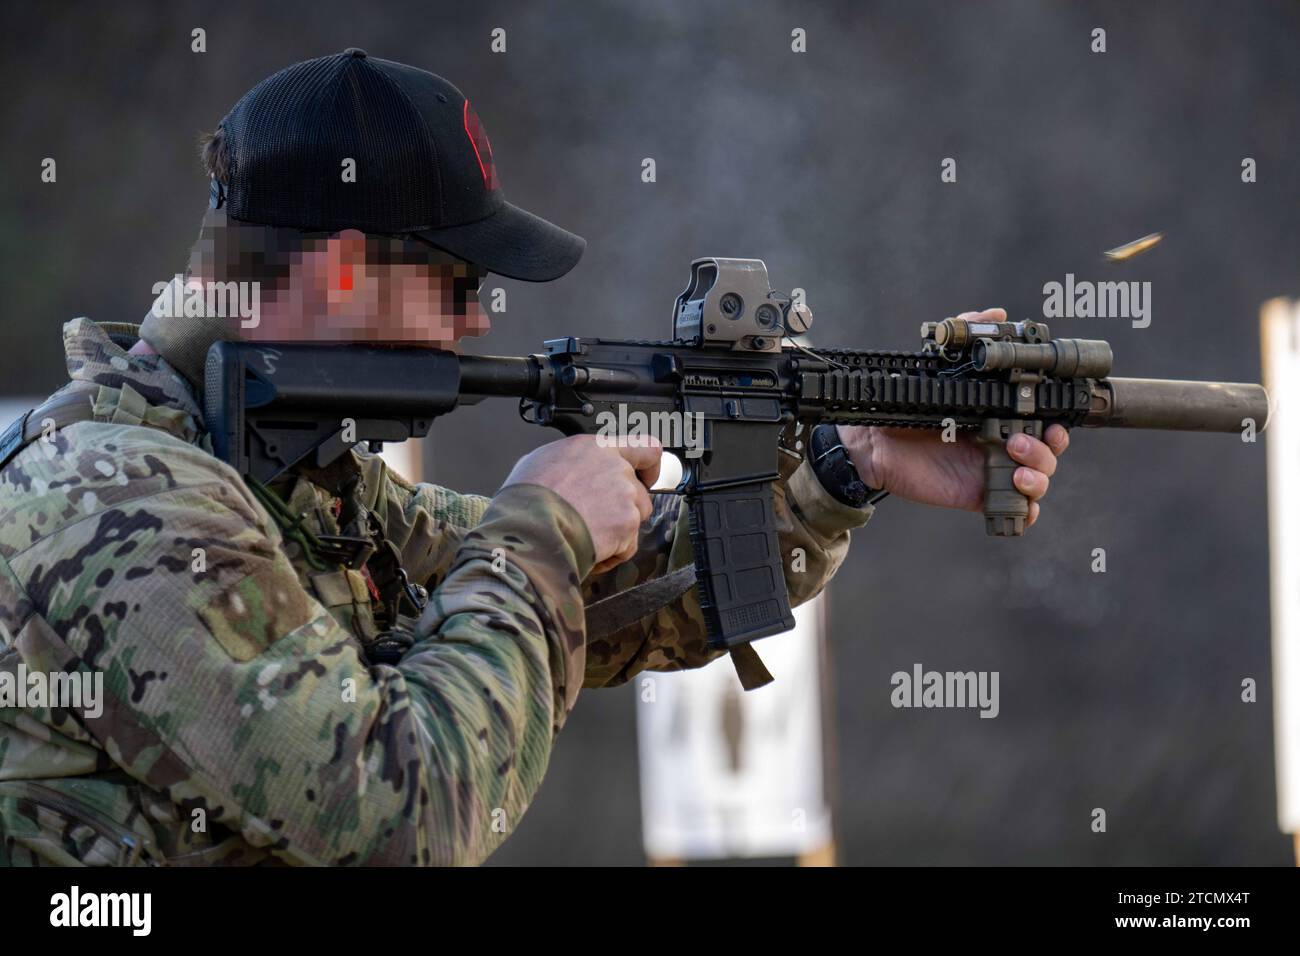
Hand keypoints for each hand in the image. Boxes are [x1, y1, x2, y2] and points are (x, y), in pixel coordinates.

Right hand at [503, 434, 661, 572]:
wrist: (529, 527)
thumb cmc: (525, 498)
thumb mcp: (539, 463)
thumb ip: (568, 463)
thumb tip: (567, 471)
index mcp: (595, 448)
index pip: (643, 447)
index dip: (649, 466)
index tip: (647, 477)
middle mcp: (616, 468)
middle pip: (639, 490)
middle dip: (623, 509)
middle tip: (599, 521)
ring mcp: (625, 496)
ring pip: (636, 518)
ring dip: (619, 531)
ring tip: (587, 537)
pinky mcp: (627, 525)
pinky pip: (627, 545)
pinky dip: (611, 555)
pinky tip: (588, 552)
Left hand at [835, 308, 1069, 527]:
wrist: (874, 441)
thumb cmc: (909, 404)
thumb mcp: (938, 365)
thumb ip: (965, 329)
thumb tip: (997, 313)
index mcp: (1001, 415)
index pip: (1046, 421)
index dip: (1057, 423)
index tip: (1052, 420)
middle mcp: (1003, 443)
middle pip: (1051, 451)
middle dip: (1050, 447)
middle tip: (1023, 440)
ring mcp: (993, 470)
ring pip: (1039, 479)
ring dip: (1038, 473)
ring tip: (1014, 459)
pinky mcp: (979, 494)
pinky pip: (1018, 511)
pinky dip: (1027, 510)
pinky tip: (1017, 497)